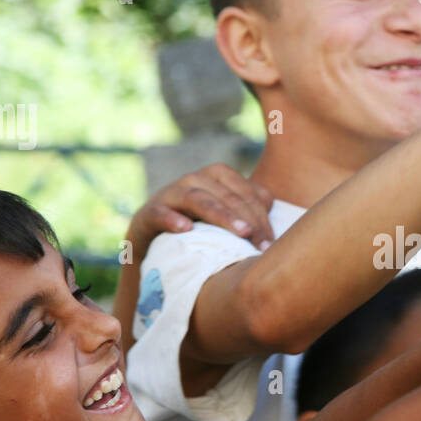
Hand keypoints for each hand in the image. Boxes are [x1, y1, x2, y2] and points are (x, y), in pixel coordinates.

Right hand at [127, 164, 274, 254]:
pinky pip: (159, 213)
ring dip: (221, 215)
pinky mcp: (148, 213)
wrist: (152, 242)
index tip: (272, 243)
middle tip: (262, 244)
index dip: (261, 216)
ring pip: (197, 199)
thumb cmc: (198, 228)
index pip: (245, 191)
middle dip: (248, 220)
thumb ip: (247, 207)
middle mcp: (194, 180)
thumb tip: (270, 205)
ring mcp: (169, 194)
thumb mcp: (224, 216)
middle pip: (226, 195)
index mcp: (216, 176)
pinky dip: (172, 219)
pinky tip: (187, 229)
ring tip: (241, 233)